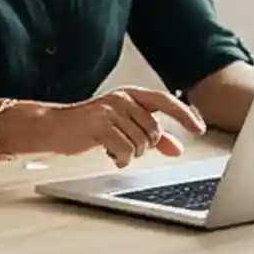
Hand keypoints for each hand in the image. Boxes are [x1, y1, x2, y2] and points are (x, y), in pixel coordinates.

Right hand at [40, 87, 206, 167]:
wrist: (53, 127)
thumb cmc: (88, 127)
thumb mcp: (124, 128)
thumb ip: (152, 136)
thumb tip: (177, 148)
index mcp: (130, 95)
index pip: (165, 101)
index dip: (185, 114)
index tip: (199, 129)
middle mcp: (122, 99)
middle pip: (154, 131)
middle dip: (143, 146)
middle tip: (123, 145)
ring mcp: (111, 110)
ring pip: (141, 143)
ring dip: (129, 153)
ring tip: (112, 147)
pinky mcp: (100, 125)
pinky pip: (125, 150)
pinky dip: (119, 158)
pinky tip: (108, 153)